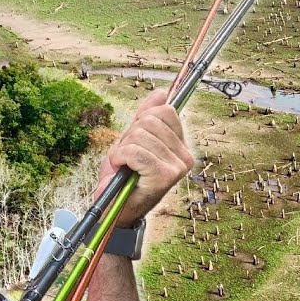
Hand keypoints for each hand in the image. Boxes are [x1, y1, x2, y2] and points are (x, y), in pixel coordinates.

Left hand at [94, 90, 194, 225]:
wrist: (114, 207)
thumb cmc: (123, 177)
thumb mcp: (133, 140)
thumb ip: (146, 117)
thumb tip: (161, 93)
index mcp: (181, 146)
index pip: (165, 111)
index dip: (141, 121)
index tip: (135, 141)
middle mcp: (185, 157)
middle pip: (150, 121)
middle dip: (130, 136)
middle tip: (127, 157)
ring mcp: (177, 168)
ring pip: (141, 136)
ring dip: (123, 149)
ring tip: (124, 165)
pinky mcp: (164, 177)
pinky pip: (136, 152)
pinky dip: (121, 157)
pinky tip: (121, 169)